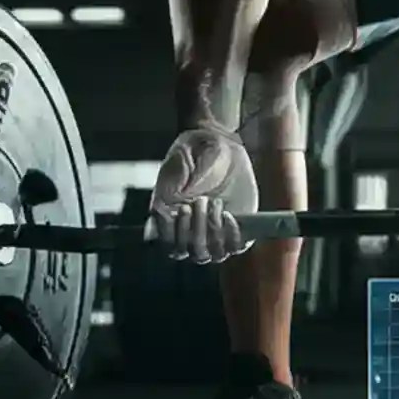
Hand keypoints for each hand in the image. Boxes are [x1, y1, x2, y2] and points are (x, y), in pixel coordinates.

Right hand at [147, 125, 258, 263]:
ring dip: (214, 233)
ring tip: (217, 204)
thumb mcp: (179, 163)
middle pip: (190, 253)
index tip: (183, 208)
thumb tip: (162, 216)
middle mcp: (190, 229)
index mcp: (169, 217)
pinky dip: (233, 238)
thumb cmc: (195, 150)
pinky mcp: (236, 227)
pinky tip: (232, 215)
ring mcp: (214, 230)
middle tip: (202, 200)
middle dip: (197, 231)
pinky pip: (235, 248)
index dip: (175, 234)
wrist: (221, 143)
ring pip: (211, 255)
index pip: (168, 244)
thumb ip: (171, 187)